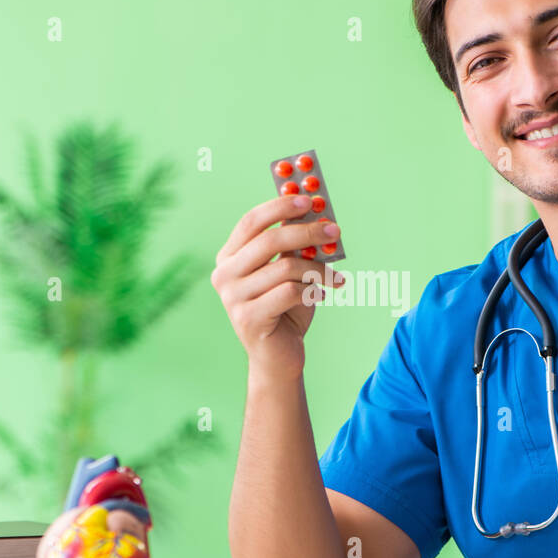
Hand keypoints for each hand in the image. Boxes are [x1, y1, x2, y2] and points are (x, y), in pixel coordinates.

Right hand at [211, 194, 345, 380]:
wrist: (278, 358)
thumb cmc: (285, 309)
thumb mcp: (288, 272)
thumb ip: (293, 245)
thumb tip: (314, 210)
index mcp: (229, 257)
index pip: (251, 221)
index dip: (280, 207)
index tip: (309, 199)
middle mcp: (224, 275)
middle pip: (270, 240)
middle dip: (307, 231)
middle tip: (334, 230)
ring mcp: (233, 298)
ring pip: (285, 267)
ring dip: (317, 269)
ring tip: (333, 278)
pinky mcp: (248, 318)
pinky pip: (289, 292)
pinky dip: (312, 292)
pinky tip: (321, 296)